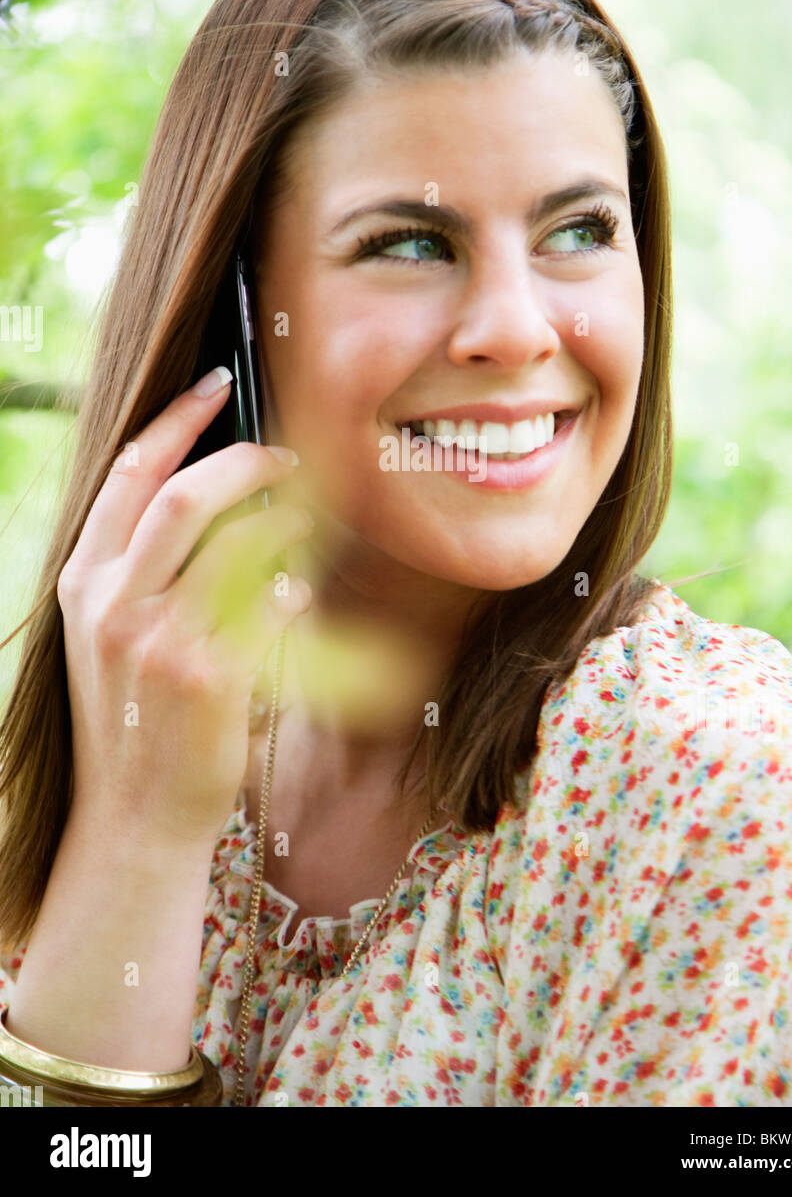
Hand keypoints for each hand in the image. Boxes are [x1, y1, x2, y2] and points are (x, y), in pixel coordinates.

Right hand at [56, 366, 312, 848]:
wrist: (135, 817)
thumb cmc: (135, 718)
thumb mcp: (109, 636)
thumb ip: (142, 568)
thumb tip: (214, 491)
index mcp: (83, 581)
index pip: (131, 471)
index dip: (179, 417)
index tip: (218, 383)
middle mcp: (112, 604)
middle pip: (184, 492)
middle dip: (244, 459)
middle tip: (285, 455)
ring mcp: (158, 641)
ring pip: (235, 541)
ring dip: (282, 521)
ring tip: (299, 526)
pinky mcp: (209, 678)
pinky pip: (271, 603)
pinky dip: (292, 585)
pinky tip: (295, 593)